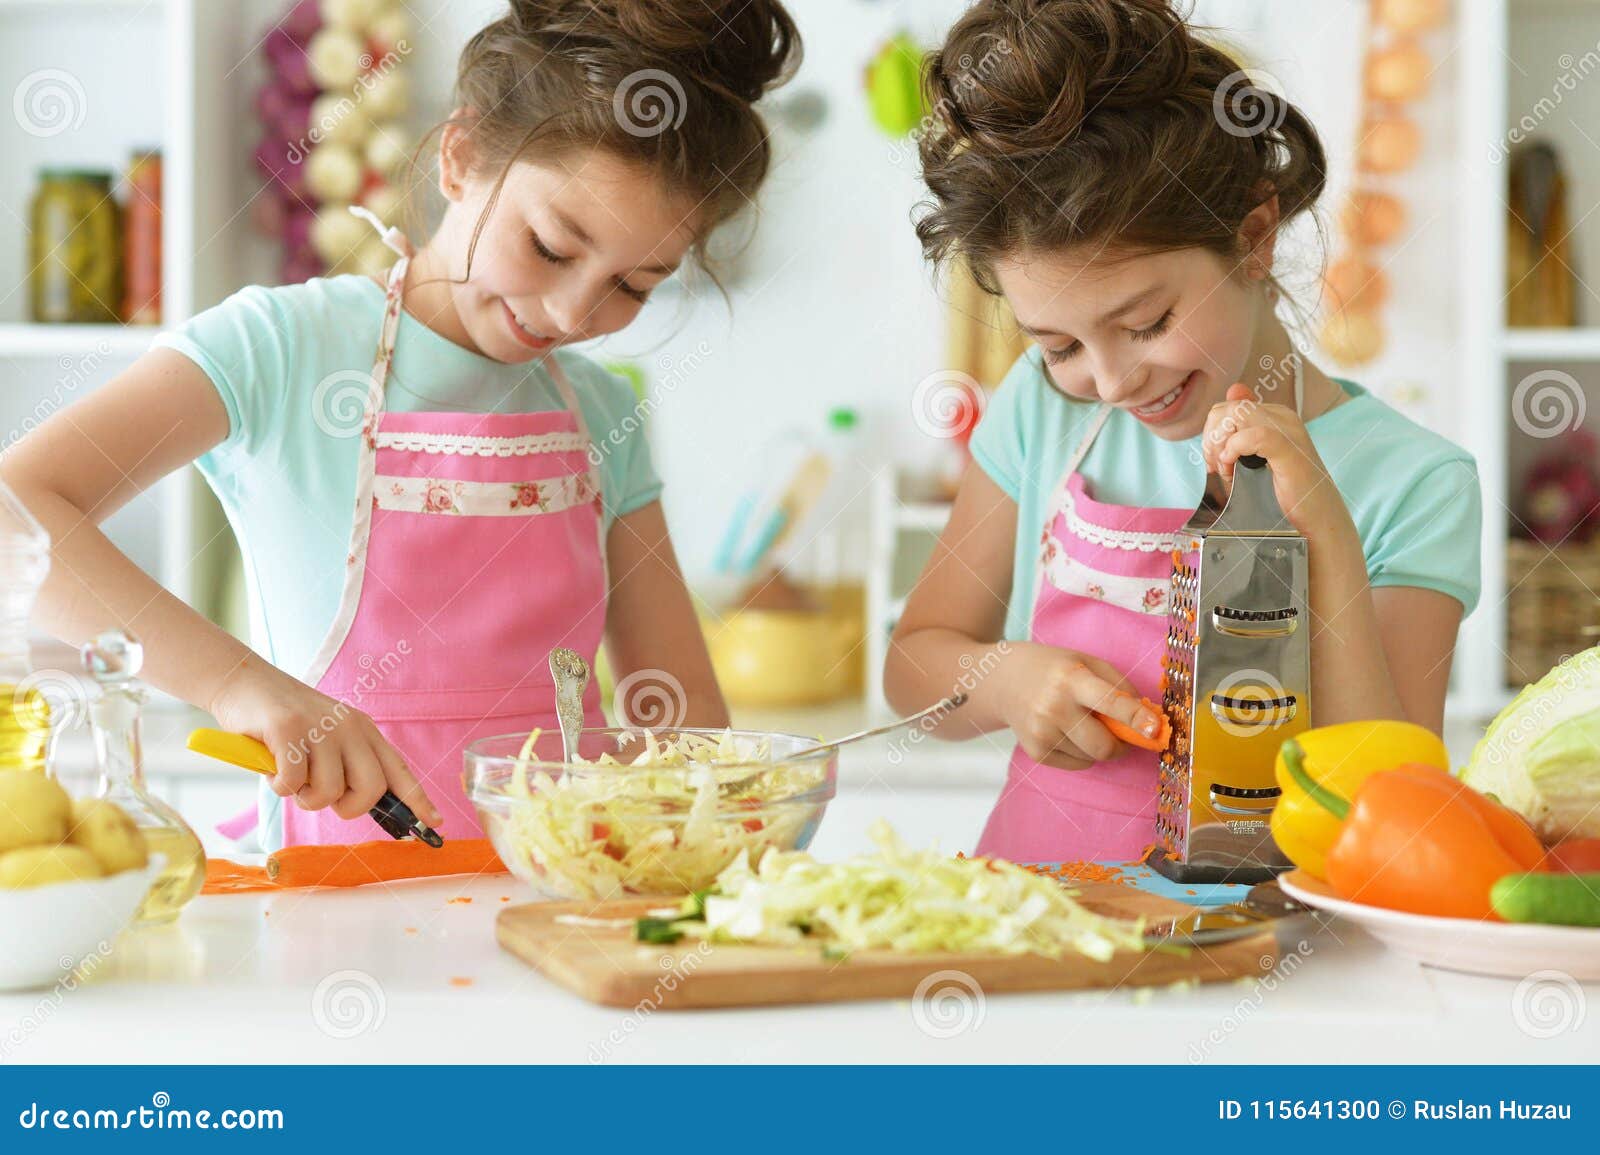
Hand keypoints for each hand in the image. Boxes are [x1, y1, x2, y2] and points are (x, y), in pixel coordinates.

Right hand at [207, 661, 441, 826]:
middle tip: (321, 795)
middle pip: (372, 789)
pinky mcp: (288, 728)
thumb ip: (349, 767)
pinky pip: (292, 782)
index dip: (418, 800)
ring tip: (291, 773)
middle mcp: (350, 727)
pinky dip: (279, 785)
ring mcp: (321, 727)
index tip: (435, 824)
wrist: (246, 682)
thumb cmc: (287, 723)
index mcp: (365, 732)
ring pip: (328, 792)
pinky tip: (272, 766)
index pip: (399, 771)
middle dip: (348, 807)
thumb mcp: (330, 739)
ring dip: (304, 796)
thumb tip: (367, 806)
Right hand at [995, 643, 1163, 769]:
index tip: (1155, 729)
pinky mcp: (1036, 752)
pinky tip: (1067, 732)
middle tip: (1124, 735)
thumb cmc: (1053, 668)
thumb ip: (1119, 686)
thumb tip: (1147, 720)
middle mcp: (1053, 707)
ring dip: (1098, 745)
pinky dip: (1083, 753)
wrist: (1001, 681)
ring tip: (1081, 722)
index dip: (1136, 717)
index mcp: (1070, 678)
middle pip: (1103, 745)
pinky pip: (1078, 765)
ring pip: (1093, 757)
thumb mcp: (1085, 661)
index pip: (1109, 701)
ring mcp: (1041, 733)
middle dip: (1122, 745)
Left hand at [1201, 383, 1354, 540]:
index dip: (1213, 433)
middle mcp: (1283, 418)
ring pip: (1237, 414)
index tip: (1215, 461)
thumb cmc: (1287, 495)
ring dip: (1221, 445)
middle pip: (1228, 409)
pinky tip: (1233, 468)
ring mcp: (1289, 431)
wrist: (1318, 521)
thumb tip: (1233, 390)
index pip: (1228, 407)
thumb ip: (1242, 430)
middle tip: (1217, 467)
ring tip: (1227, 471)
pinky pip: (1253, 435)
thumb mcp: (1256, 460)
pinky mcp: (1289, 450)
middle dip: (1212, 438)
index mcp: (1276, 417)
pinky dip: (1234, 450)